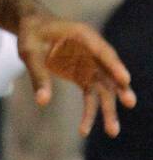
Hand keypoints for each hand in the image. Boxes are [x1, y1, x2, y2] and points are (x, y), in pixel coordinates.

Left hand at [17, 13, 135, 136]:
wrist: (32, 28)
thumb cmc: (31, 34)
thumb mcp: (29, 52)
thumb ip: (38, 75)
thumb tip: (43, 101)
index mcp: (82, 36)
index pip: (102, 51)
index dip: (114, 65)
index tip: (125, 79)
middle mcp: (92, 50)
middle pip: (109, 72)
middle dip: (119, 88)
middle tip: (130, 103)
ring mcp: (90, 64)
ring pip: (103, 88)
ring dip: (108, 109)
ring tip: (112, 131)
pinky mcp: (84, 74)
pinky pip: (90, 95)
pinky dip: (89, 111)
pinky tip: (83, 130)